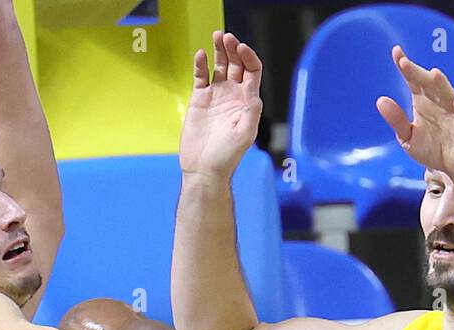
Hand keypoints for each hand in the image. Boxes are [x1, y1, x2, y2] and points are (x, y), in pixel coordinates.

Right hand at [180, 31, 263, 178]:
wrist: (204, 169)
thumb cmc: (227, 156)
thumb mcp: (245, 134)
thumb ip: (251, 111)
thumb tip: (253, 92)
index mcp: (248, 101)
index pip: (252, 71)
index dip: (248, 57)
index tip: (240, 48)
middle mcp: (233, 95)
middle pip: (237, 64)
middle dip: (233, 48)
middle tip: (227, 37)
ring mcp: (217, 96)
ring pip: (220, 65)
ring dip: (219, 50)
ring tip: (217, 36)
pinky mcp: (200, 99)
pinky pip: (201, 76)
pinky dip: (201, 64)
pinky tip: (200, 55)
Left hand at [376, 45, 453, 182]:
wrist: (453, 169)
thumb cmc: (431, 149)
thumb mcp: (407, 137)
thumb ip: (396, 120)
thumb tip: (380, 100)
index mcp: (423, 101)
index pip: (413, 80)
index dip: (406, 66)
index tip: (396, 51)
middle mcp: (438, 102)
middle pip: (428, 83)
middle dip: (418, 73)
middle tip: (404, 63)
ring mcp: (452, 114)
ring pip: (448, 94)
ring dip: (441, 84)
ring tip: (433, 73)